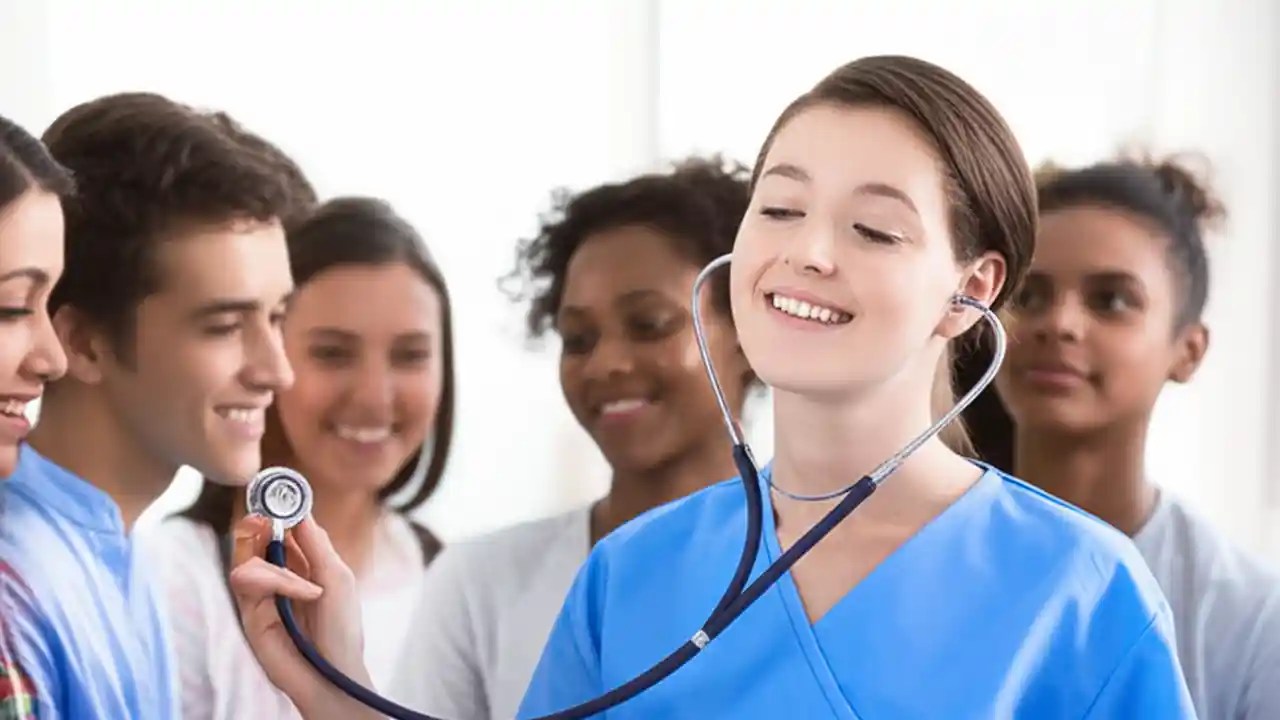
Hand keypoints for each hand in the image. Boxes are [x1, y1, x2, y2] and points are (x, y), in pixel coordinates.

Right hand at [229, 515, 378, 719]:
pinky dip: (277, 582)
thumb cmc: (342, 629)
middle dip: (255, 525)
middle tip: (260, 518)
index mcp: (301, 565)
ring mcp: (261, 596)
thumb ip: (315, 544)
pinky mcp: (249, 615)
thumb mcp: (336, 577)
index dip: (275, 512)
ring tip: (310, 589)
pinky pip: (246, 582)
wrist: (333, 673)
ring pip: (246, 560)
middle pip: (252, 540)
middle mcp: (278, 577)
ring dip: (279, 569)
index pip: (280, 531)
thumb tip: (299, 511)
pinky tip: (303, 596)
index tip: (272, 494)